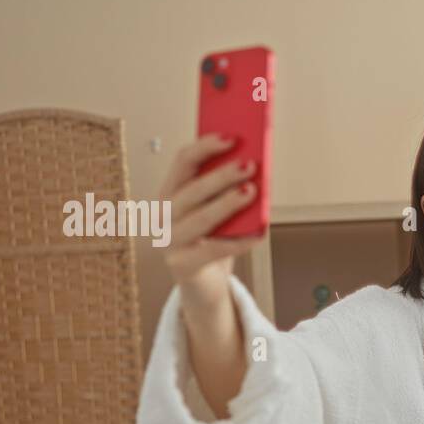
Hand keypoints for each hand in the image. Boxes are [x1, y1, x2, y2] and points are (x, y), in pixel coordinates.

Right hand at [158, 133, 260, 309]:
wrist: (204, 285)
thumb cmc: (213, 240)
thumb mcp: (218, 212)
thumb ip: (227, 191)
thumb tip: (254, 167)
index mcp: (170, 193)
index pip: (182, 162)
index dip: (206, 147)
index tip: (233, 137)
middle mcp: (163, 215)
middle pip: (192, 189)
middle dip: (222, 175)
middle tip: (250, 165)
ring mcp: (169, 241)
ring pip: (200, 218)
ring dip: (228, 203)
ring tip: (253, 191)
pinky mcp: (182, 265)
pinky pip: (213, 250)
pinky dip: (239, 241)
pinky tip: (259, 233)